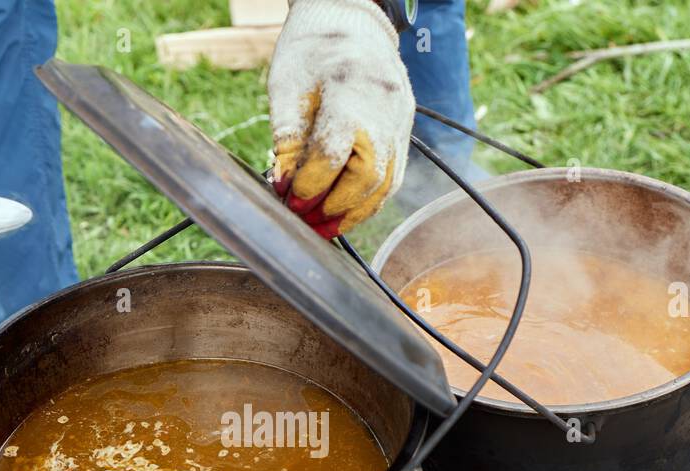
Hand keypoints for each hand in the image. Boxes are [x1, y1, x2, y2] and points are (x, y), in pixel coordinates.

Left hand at [268, 0, 414, 238]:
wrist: (351, 22)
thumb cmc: (312, 50)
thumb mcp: (287, 87)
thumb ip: (288, 139)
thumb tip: (285, 187)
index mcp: (351, 91)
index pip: (335, 154)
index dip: (311, 185)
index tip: (290, 201)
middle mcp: (385, 109)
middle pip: (368, 177)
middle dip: (335, 208)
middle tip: (306, 223)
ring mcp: (400, 121)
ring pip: (386, 184)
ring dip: (354, 213)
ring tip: (324, 228)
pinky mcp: (404, 130)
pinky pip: (393, 177)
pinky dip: (369, 201)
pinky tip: (344, 212)